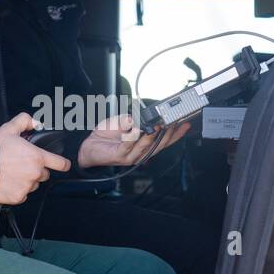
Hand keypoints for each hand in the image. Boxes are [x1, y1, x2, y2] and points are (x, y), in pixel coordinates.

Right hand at [0, 112, 70, 204]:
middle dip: (36, 171)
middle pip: (44, 175)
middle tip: (22, 165)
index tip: (65, 165)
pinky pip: (22, 195)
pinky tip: (7, 183)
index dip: (63, 164)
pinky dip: (17, 191)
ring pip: (33, 186)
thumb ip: (25, 121)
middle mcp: (35, 173)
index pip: (59, 163)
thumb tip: (35, 122)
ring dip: (27, 181)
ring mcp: (26, 187)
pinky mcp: (17, 197)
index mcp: (37, 157)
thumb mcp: (10, 128)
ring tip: (12, 174)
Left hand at [76, 114, 190, 168]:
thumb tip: (142, 116)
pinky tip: (136, 130)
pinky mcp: (118, 156)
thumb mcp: (124, 123)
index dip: (176, 134)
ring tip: (157, 126)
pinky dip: (132, 138)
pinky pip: (127, 146)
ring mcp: (129, 156)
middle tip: (173, 124)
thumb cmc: (107, 136)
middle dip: (168, 135)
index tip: (184, 123)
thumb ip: (135, 120)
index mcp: (144, 146)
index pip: (164, 141)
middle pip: (158, 146)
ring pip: (144, 147)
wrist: (89, 146)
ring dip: (151, 136)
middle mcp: (140, 153)